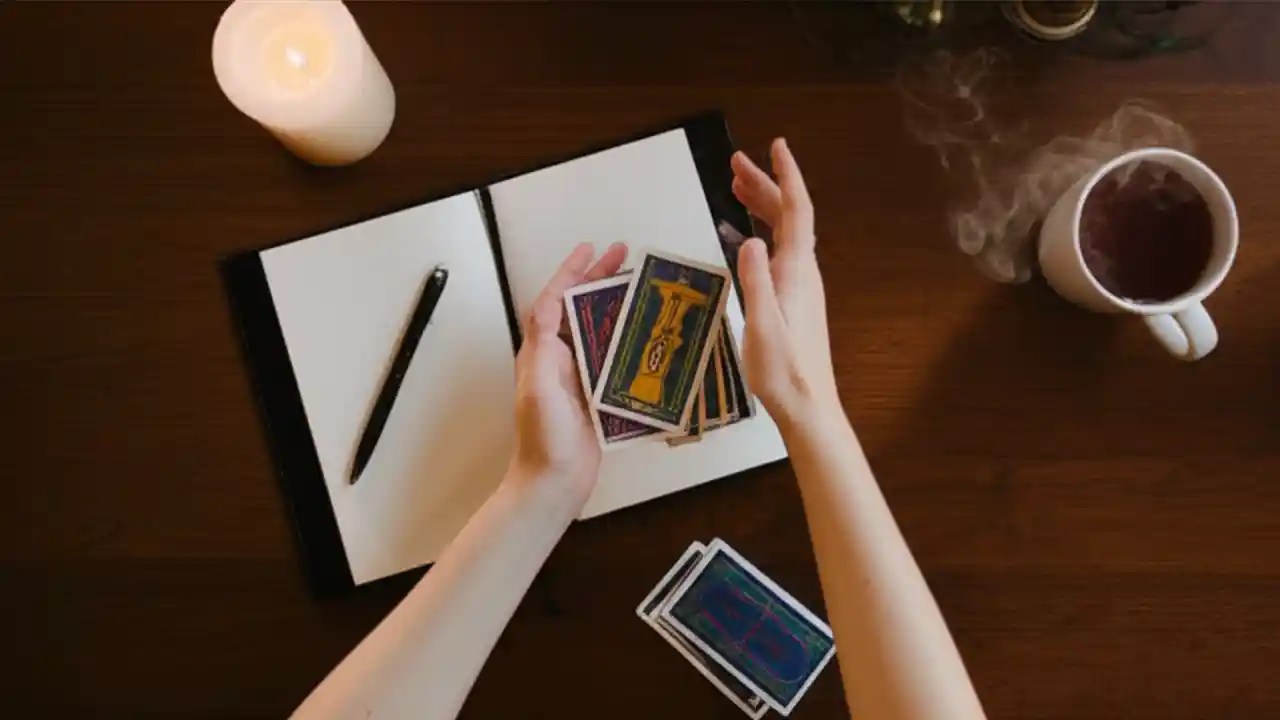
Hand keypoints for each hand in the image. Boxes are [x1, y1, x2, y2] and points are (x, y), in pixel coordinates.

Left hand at [508, 242, 627, 505]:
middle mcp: (558, 360)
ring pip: (599, 330)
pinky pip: (615, 359)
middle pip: (579, 309)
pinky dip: (630, 342)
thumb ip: (543, 346)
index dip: (570, 271)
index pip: (554, 301)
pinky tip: (650, 335)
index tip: (592, 248)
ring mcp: (579, 378)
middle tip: (624, 256)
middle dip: (598, 280)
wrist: (553, 484)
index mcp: (541, 353)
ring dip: (617, 306)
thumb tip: (550, 303)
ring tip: (641, 285)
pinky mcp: (597, 396)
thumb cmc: (543, 439)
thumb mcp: (538, 387)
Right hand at [731, 138, 840, 426]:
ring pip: (785, 233)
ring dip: (763, 206)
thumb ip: (755, 281)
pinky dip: (762, 232)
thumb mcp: (762, 324)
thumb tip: (749, 240)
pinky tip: (746, 237)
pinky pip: (780, 251)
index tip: (776, 146)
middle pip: (789, 216)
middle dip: (765, 185)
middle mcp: (803, 273)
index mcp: (796, 272)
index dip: (787, 176)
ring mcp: (801, 286)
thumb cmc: (784, 371)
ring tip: (737, 188)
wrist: (808, 405)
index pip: (796, 211)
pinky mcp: (795, 299)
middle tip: (737, 163)